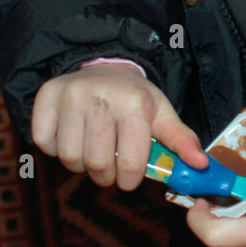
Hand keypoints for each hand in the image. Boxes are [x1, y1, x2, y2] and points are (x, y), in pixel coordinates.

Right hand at [31, 65, 207, 189]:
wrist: (105, 66)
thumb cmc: (134, 97)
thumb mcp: (161, 114)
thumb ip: (180, 140)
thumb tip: (201, 164)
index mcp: (134, 103)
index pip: (131, 162)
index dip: (130, 179)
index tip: (129, 178)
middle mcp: (100, 96)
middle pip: (97, 163)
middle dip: (105, 175)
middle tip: (109, 168)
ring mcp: (70, 95)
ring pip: (69, 157)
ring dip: (80, 164)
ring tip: (91, 150)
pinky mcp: (46, 96)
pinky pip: (44, 142)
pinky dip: (55, 148)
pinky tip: (71, 136)